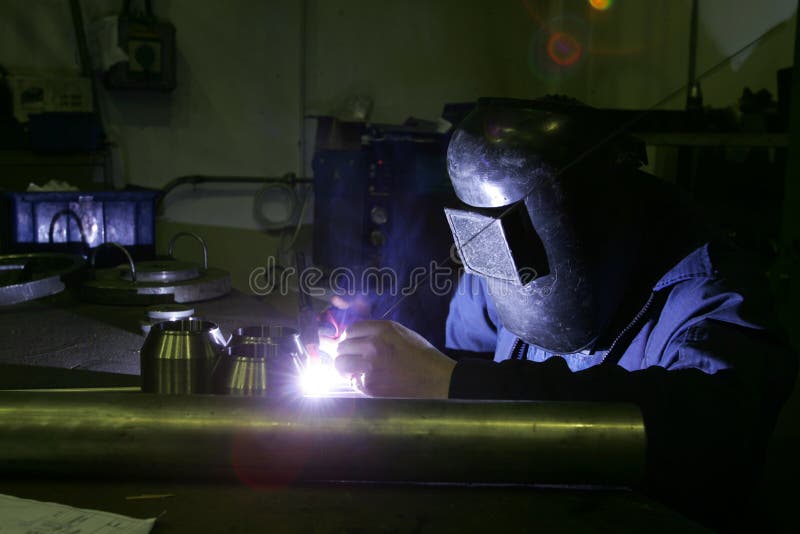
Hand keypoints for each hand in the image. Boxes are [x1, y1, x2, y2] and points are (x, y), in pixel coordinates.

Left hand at [335, 320, 455, 397]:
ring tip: (355, 372)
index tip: (350, 346)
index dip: (348, 339)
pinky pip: (352, 382)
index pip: (350, 330)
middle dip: (345, 354)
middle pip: (341, 346)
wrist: (436, 379)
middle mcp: (373, 344)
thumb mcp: (400, 333)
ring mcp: (370, 365)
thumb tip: (351, 337)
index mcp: (382, 329)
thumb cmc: (420, 356)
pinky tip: (373, 383)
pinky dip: (358, 383)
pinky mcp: (370, 385)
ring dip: (344, 368)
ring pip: (339, 364)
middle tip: (354, 361)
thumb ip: (376, 332)